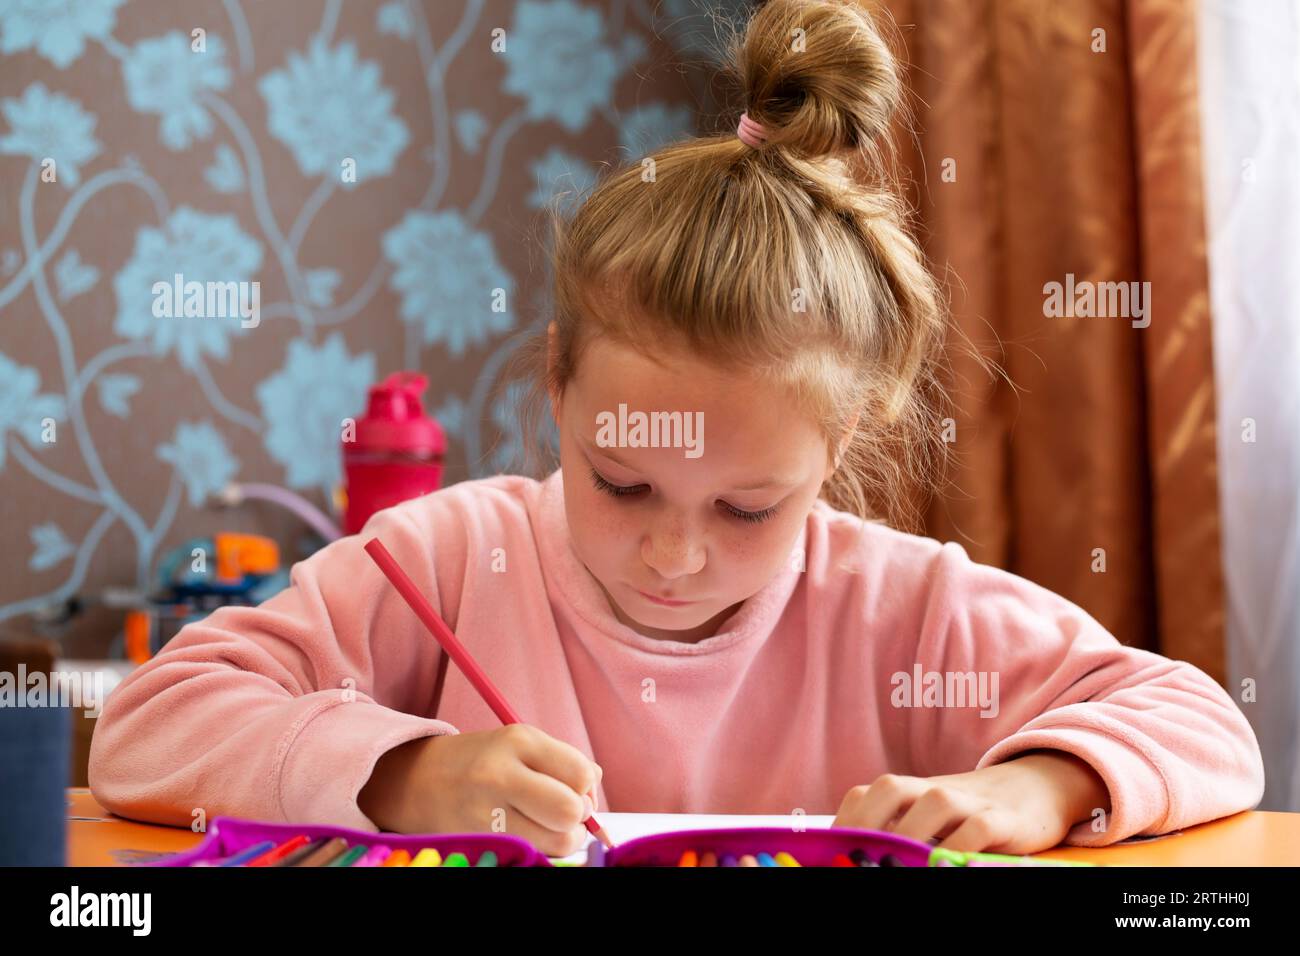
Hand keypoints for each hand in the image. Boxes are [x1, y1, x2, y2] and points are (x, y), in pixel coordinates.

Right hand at [358, 723, 602, 856]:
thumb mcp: (520, 744)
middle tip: (563, 812)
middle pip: (570, 811)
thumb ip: (564, 761)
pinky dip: (539, 849)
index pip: (580, 774)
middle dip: (578, 817)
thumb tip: (594, 789)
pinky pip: (533, 854)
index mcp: (518, 741)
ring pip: (557, 842)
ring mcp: (486, 813)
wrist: (416, 781)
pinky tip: (525, 834)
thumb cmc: (482, 761)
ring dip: (562, 838)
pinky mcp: (479, 842)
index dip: (586, 788)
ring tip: (544, 825)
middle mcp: (500, 775)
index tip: (574, 789)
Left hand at [832, 751, 1109, 853]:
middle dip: (869, 822)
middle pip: (891, 789)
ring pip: (934, 803)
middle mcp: (932, 790)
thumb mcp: (926, 819)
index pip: (864, 796)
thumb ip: (893, 834)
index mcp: (907, 790)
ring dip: (912, 833)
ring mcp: (968, 801)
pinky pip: (977, 827)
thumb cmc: (965, 814)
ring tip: (898, 863)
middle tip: (857, 857)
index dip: (845, 823)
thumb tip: (851, 859)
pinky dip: (959, 846)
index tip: (831, 852)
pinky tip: (945, 864)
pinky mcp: (1001, 818)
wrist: (1031, 789)